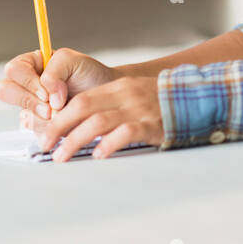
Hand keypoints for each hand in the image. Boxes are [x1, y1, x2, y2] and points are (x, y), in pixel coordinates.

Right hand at [0, 47, 114, 127]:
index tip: (46, 91)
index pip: (13, 70)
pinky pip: (36, 133)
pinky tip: (65, 125)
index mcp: (32, 64)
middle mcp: (28, 85)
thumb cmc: (90, 75)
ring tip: (65, 113)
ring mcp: (32, 107)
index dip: (27, 81)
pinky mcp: (41, 125)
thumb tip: (47, 95)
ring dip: (45, 119)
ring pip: (23, 117)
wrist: (106, 96)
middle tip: (51, 108)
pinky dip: (52, 131)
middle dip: (30, 102)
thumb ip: (55, 69)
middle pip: (5, 92)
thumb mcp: (74, 61)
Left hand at [34, 76, 164, 160]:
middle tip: (46, 146)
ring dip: (76, 139)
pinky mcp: (152, 124)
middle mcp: (125, 95)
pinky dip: (109, 143)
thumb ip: (109, 106)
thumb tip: (76, 127)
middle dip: (60, 127)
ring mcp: (139, 108)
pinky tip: (99, 154)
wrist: (196, 99)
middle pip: (83, 107)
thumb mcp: (132, 96)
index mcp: (118, 88)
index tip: (46, 135)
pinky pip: (126, 132)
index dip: (59, 117)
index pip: (80, 99)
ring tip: (63, 155)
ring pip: (99, 121)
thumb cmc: (159, 104)